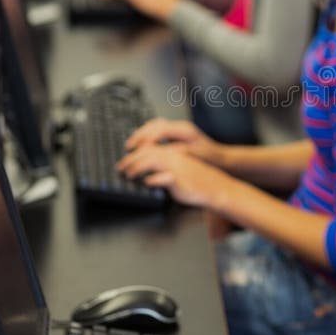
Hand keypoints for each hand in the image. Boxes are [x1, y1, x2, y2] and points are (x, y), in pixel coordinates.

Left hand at [116, 143, 230, 205]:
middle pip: (147, 151)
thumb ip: (164, 166)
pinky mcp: (178, 179)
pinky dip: (152, 180)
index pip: (150, 147)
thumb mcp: (179, 169)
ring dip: (137, 167)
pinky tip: (146, 183)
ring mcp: (176, 167)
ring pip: (152, 160)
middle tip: (120, 167)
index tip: (125, 160)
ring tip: (128, 174)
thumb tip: (145, 170)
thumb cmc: (195, 180)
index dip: (135, 152)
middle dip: (131, 159)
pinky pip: (162, 177)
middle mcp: (173, 156)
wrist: (214, 187)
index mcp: (173, 152)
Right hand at [125, 118, 222, 164]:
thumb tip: (161, 152)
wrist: (219, 157)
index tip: (138, 148)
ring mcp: (178, 128)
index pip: (161, 129)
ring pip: (154, 125)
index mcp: (185, 131)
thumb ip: (178, 152)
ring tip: (131, 145)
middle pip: (155, 125)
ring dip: (142, 134)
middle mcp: (180, 127)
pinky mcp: (176, 133)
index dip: (147, 138)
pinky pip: (157, 129)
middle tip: (129, 147)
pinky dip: (147, 135)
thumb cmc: (209, 158)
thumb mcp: (194, 156)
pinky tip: (141, 143)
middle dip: (140, 135)